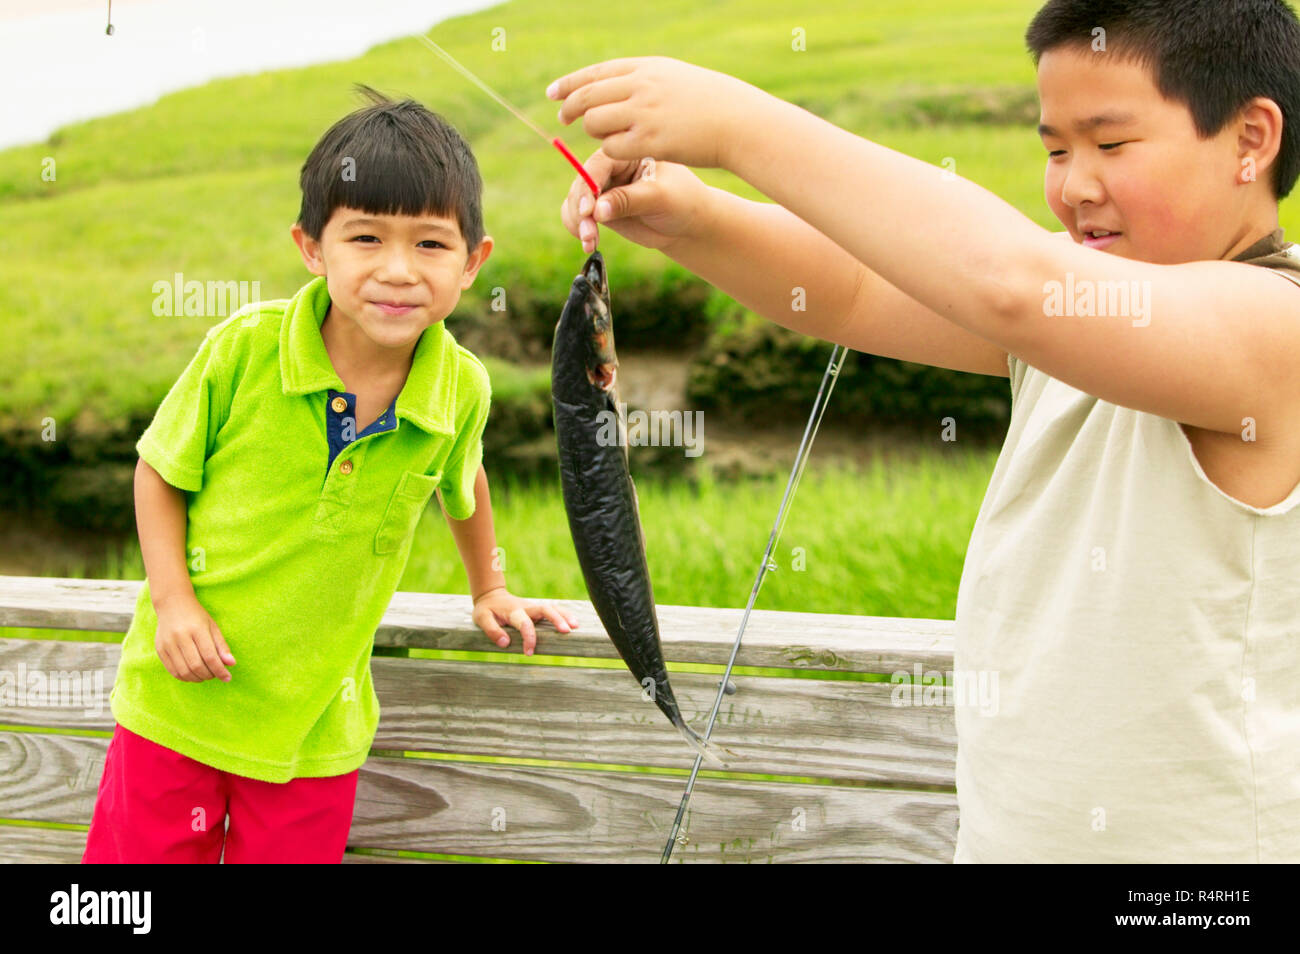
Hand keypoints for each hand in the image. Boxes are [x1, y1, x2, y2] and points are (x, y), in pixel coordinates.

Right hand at [153, 592, 235, 681]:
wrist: (172, 604)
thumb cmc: (196, 616)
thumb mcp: (213, 627)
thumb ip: (221, 646)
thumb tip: (231, 664)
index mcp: (197, 629)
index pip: (210, 656)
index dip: (220, 670)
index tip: (228, 678)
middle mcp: (180, 636)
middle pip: (196, 665)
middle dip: (209, 675)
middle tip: (216, 675)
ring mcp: (168, 643)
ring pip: (183, 671)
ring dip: (197, 678)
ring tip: (205, 675)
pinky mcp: (160, 649)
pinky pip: (172, 670)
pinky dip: (185, 677)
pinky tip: (193, 674)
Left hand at [472, 586, 579, 655]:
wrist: (491, 596)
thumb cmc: (486, 610)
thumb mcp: (481, 619)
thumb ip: (492, 631)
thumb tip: (506, 643)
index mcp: (513, 611)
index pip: (524, 623)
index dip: (529, 637)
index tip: (529, 653)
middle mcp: (526, 607)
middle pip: (545, 609)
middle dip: (556, 619)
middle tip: (566, 631)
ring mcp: (533, 607)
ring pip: (552, 608)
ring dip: (564, 616)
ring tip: (576, 626)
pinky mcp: (538, 610)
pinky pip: (553, 610)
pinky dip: (564, 615)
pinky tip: (574, 623)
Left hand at [547, 56, 762, 169]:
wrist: (737, 120)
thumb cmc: (710, 103)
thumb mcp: (675, 79)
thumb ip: (643, 81)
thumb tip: (614, 87)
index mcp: (646, 68)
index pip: (596, 73)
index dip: (570, 84)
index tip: (553, 93)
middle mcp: (640, 86)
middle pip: (588, 97)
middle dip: (571, 108)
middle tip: (563, 119)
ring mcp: (643, 113)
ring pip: (595, 124)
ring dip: (596, 133)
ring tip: (610, 136)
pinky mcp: (648, 141)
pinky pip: (612, 148)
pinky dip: (612, 152)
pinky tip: (625, 152)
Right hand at [560, 147, 709, 253]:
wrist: (688, 223)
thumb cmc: (682, 201)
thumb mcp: (659, 198)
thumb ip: (628, 200)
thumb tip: (597, 209)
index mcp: (626, 153)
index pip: (597, 165)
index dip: (588, 187)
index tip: (588, 211)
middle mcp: (610, 168)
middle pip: (581, 184)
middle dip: (580, 210)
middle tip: (589, 234)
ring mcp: (603, 189)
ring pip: (574, 201)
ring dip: (577, 222)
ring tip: (590, 242)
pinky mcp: (599, 208)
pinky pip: (576, 215)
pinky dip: (578, 228)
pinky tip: (589, 243)